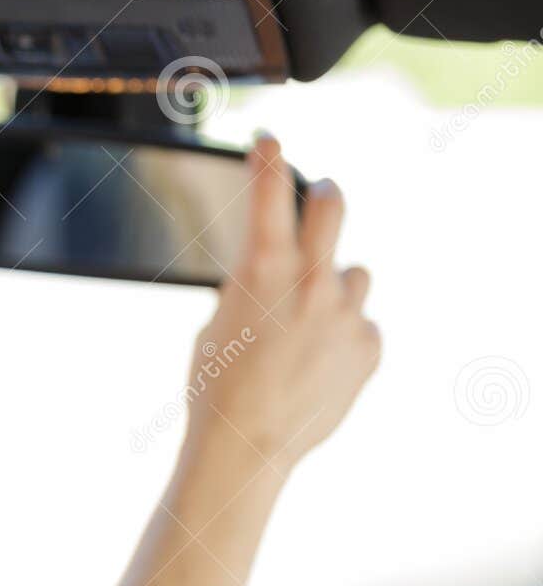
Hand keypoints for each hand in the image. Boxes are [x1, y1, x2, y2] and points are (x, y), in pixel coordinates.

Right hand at [185, 135, 380, 476]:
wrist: (246, 445)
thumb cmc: (217, 388)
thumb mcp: (219, 323)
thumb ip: (252, 289)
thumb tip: (273, 274)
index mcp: (263, 273)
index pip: (270, 195)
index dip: (268, 160)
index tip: (268, 140)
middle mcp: (312, 283)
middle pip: (331, 209)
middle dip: (323, 198)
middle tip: (321, 194)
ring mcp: (347, 315)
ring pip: (354, 276)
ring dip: (334, 287)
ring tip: (308, 323)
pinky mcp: (369, 347)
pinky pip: (362, 325)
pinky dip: (344, 336)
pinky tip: (317, 363)